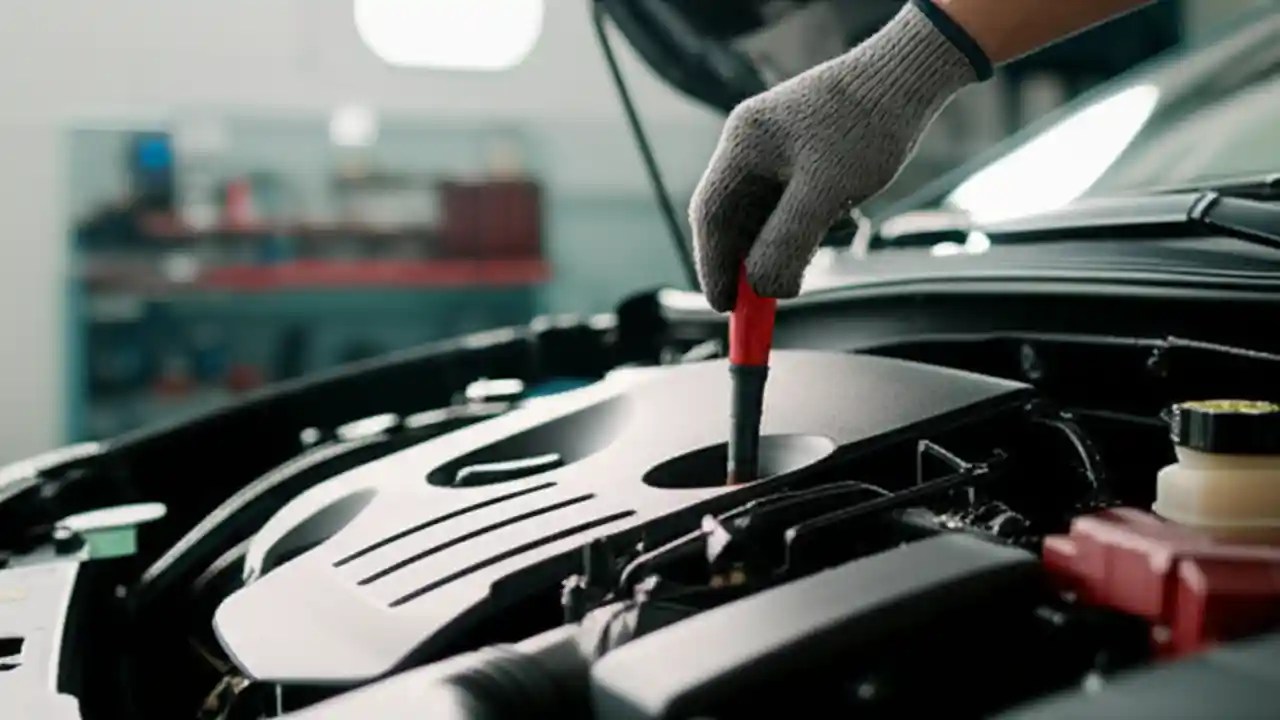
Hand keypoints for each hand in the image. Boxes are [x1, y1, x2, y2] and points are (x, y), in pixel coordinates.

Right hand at [689, 1, 982, 311]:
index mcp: (743, 143)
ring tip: (799, 268)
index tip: (724, 306)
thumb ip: (787, 241)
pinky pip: (786, 202)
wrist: (911, 76)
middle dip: (745, 262)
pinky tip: (824, 233)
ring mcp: (775, 147)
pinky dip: (797, 228)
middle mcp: (750, 144)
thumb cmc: (868, 123)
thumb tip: (764, 289)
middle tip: (759, 303)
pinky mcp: (802, 153)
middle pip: (731, 217)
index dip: (712, 266)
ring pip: (761, 214)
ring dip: (775, 246)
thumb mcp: (826, 191)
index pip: (709, 215)